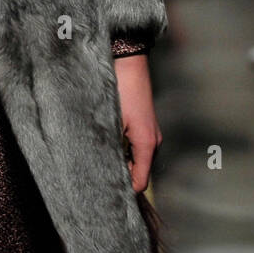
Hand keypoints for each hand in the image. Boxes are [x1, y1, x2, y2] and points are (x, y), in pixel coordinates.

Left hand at [114, 53, 161, 192]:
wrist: (128, 61)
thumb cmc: (119, 90)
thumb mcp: (111, 121)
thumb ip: (110, 148)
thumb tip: (103, 170)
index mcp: (147, 144)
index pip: (140, 182)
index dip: (124, 190)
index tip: (106, 191)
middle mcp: (154, 141)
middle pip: (140, 172)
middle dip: (122, 176)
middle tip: (99, 175)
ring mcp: (152, 132)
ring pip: (138, 159)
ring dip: (123, 162)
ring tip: (102, 157)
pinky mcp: (147, 125)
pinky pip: (137, 147)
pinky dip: (125, 150)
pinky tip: (109, 142)